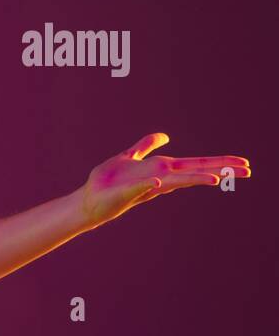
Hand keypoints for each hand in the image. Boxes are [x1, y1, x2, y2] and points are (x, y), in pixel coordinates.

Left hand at [77, 133, 250, 228]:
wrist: (89, 199)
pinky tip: (160, 183)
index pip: (195, 165)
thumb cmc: (109, 181)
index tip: (242, 163)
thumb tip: (164, 136)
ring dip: (193, 180)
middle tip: (246, 170)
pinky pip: (140, 188)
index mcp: (161, 169)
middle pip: (193, 172)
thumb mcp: (129, 157)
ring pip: (174, 182)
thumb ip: (145, 146)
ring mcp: (144, 187)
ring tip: (216, 179)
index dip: (218, 163)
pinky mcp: (126, 193)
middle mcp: (158, 178)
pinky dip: (150, 185)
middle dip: (219, 170)